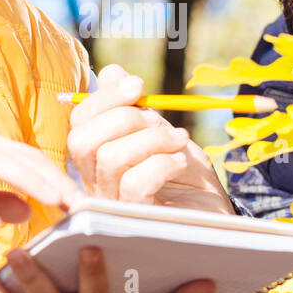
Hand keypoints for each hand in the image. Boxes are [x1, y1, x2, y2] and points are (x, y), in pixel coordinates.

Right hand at [0, 129, 81, 236]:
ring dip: (30, 183)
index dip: (60, 179)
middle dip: (55, 180)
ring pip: (0, 163)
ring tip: (54, 204)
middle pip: (25, 157)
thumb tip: (30, 212)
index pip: (33, 159)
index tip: (85, 203)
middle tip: (81, 204)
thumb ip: (0, 202)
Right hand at [66, 63, 233, 214]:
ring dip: (151, 139)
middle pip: (81, 141)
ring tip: (178, 142)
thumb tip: (110, 71)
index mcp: (97, 160)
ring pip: (110, 159)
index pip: (78, 124)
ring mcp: (113, 206)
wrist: (214, 215)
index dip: (104, 98)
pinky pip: (135, 184)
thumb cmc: (187, 179)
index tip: (138, 84)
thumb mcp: (162, 133)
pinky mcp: (136, 221)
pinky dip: (161, 164)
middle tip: (158, 120)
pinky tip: (180, 163)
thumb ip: (134, 107)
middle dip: (123, 117)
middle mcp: (95, 185)